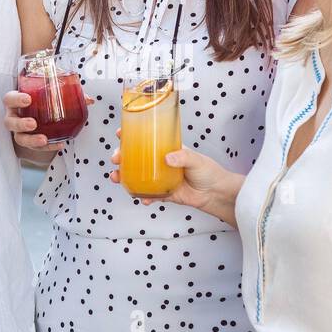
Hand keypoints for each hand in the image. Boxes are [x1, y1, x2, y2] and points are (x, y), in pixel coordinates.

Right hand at [2, 90, 94, 149]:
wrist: (42, 119)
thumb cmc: (44, 102)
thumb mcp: (53, 96)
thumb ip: (69, 95)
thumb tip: (89, 100)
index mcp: (17, 102)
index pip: (9, 99)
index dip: (16, 99)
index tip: (28, 99)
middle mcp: (14, 117)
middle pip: (9, 122)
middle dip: (20, 123)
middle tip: (33, 123)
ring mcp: (20, 132)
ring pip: (20, 138)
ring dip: (31, 140)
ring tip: (43, 139)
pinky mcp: (28, 144)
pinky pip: (35, 148)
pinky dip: (48, 147)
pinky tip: (60, 145)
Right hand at [108, 132, 229, 211]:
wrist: (215, 193)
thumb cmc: (208, 172)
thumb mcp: (196, 160)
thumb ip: (182, 157)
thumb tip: (168, 158)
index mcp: (167, 150)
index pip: (147, 140)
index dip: (132, 136)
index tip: (120, 133)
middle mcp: (161, 163)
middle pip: (136, 158)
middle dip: (122, 157)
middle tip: (116, 158)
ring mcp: (160, 178)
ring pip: (137, 176)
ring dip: (124, 177)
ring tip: (117, 178)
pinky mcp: (163, 193)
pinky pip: (148, 194)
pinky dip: (142, 196)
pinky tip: (141, 198)